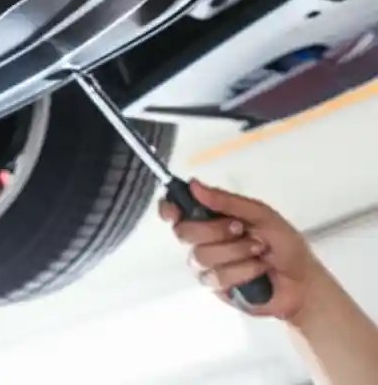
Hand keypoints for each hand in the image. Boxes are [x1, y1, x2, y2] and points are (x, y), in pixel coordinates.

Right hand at [160, 180, 325, 321]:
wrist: (303, 281)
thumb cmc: (284, 245)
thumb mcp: (261, 214)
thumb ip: (226, 200)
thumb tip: (194, 185)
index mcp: (210, 218)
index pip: (175, 210)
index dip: (169, 208)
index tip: (175, 210)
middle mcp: (203, 240)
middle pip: (183, 232)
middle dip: (215, 229)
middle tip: (241, 228)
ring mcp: (207, 265)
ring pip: (201, 255)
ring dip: (235, 251)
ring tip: (259, 250)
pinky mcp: (216, 287)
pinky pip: (217, 276)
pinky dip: (243, 270)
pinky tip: (258, 269)